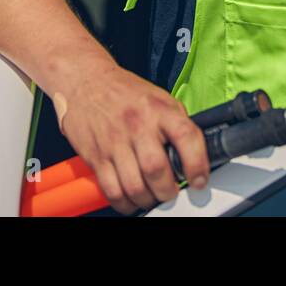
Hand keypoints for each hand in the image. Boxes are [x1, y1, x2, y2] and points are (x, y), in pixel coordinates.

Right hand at [54, 63, 209, 214]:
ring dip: (147, 200)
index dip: (197, 164)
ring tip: (151, 196)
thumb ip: (177, 124)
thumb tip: (196, 156)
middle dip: (168, 191)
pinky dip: (125, 203)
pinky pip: (112, 190)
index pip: (186, 137)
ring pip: (134, 186)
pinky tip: (131, 199)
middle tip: (170, 192)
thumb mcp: (160, 98)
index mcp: (159, 109)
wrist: (86, 81)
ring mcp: (114, 141)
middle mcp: (137, 124)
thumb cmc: (126, 92)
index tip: (199, 181)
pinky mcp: (96, 156)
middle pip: (156, 170)